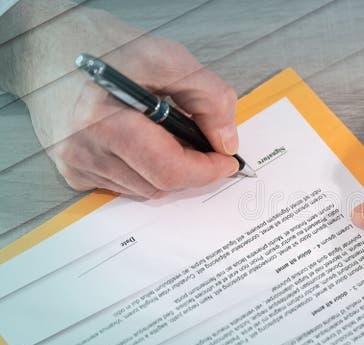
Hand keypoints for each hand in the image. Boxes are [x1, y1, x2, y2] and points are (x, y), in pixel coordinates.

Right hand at [0, 3, 238, 197]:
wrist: (47, 47)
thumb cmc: (106, 47)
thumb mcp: (167, 57)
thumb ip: (207, 97)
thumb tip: (226, 141)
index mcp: (105, 121)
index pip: (168, 169)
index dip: (206, 169)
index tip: (226, 159)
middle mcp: (85, 150)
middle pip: (159, 184)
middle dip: (192, 169)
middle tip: (205, 145)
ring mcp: (75, 164)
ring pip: (144, 189)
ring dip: (168, 169)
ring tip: (170, 134)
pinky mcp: (72, 171)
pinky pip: (125, 184)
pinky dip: (145, 169)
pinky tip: (144, 140)